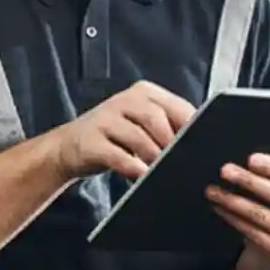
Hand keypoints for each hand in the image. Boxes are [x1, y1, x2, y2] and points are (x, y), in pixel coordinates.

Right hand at [55, 80, 194, 181]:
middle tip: (179, 163)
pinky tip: (140, 177)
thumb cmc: (115, 137)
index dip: (191, 130)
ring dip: (153, 158)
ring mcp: (105, 119)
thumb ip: (168, 128)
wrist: (69, 146)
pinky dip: (133, 168)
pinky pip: (118, 156)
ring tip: (160, 172)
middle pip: (157, 118)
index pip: (178, 107)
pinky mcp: (92, 141)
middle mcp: (125, 100)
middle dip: (171, 144)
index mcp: (144, 92)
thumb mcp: (142, 125)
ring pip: (138, 137)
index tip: (200, 149)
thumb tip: (201, 144)